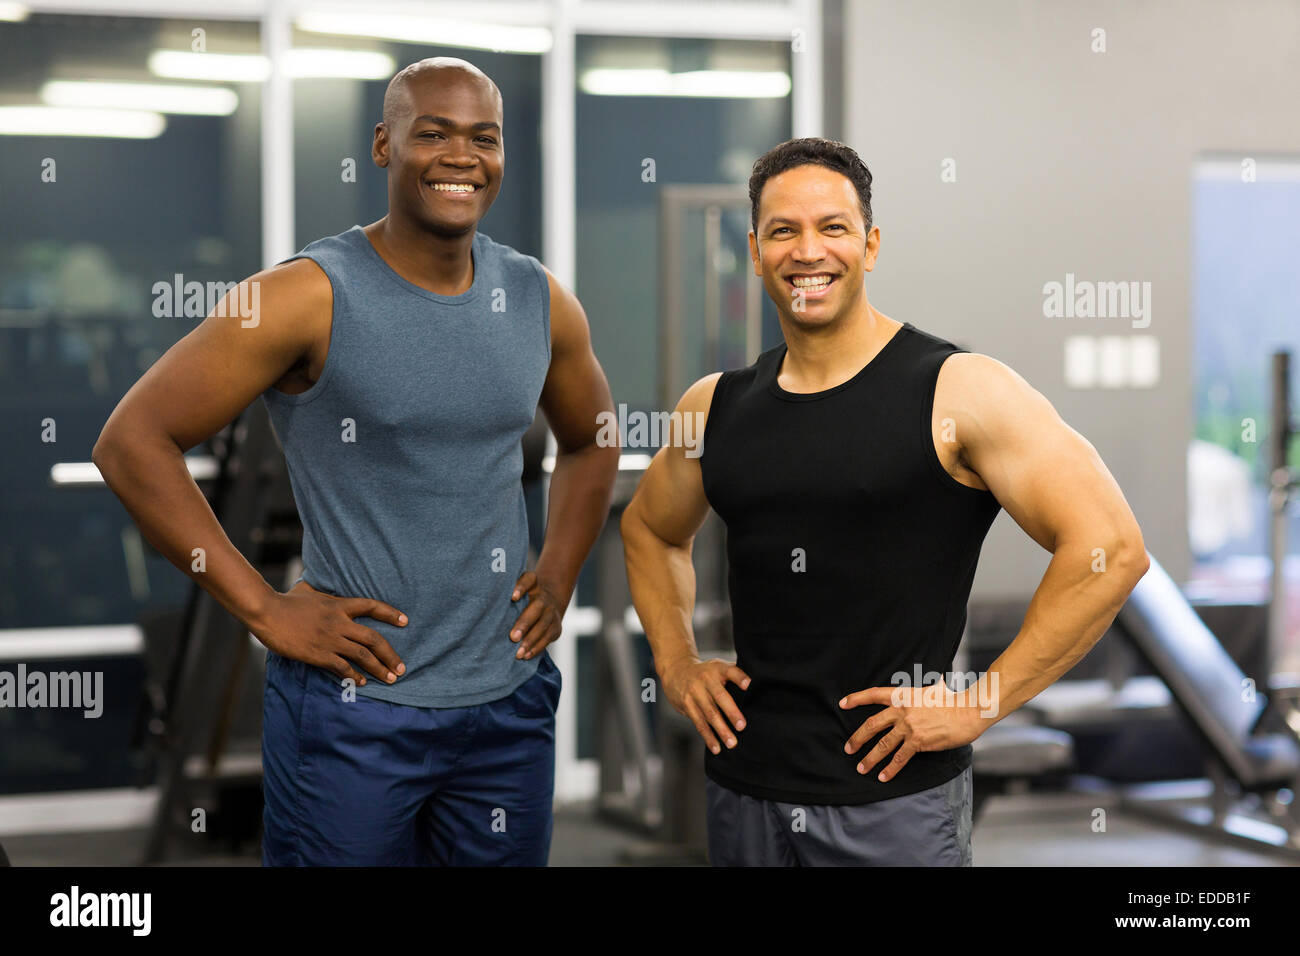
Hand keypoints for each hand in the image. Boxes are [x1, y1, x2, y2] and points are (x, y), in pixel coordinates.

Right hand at [252, 580, 406, 686]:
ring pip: (362, 655)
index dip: (390, 613)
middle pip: (373, 638)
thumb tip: (319, 585)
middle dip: (390, 655)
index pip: (371, 607)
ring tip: (391, 679)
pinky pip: (342, 667)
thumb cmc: (286, 601)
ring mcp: (330, 639)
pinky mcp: (318, 654)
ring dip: (379, 669)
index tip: (405, 621)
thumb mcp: (309, 591)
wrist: (267, 611)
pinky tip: (362, 682)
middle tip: (402, 667)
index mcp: (339, 605)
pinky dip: (354, 676)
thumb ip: (322, 592)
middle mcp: (339, 622)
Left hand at [508, 570, 565, 659]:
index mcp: (533, 585)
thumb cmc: (522, 600)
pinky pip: (548, 638)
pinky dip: (537, 648)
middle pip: (537, 607)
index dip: (522, 587)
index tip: (512, 597)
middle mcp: (544, 597)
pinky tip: (526, 655)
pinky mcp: (556, 627)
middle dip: (525, 623)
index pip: (529, 580)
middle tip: (512, 637)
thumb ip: (503, 596)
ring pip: (543, 625)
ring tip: (518, 653)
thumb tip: (480, 607)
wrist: (549, 603)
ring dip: (530, 640)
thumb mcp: (516, 593)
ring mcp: (552, 612)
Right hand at [661, 657, 750, 754]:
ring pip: (709, 714)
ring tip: (732, 743)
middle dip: (731, 712)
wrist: (676, 671)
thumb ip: (734, 674)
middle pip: (720, 697)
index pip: (730, 671)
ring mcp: (694, 693)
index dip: (739, 677)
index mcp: (717, 668)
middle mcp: (705, 680)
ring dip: (721, 730)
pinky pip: (699, 723)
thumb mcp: (717, 666)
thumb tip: (757, 687)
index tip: (748, 685)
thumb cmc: (705, 673)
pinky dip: (708, 737)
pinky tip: (716, 747)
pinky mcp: (687, 705)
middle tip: (742, 726)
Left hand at [839, 678, 984, 781]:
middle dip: (858, 738)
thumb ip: (926, 688)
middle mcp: (902, 710)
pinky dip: (890, 769)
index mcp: (903, 695)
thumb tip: (935, 682)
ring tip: (861, 768)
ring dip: (870, 758)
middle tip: (848, 748)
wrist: (968, 712)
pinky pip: (900, 758)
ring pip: (883, 745)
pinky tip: (883, 777)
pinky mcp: (919, 742)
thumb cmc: (954, 700)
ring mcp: (909, 727)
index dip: (856, 699)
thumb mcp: (935, 687)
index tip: (842, 704)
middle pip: (872, 724)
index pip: (874, 694)